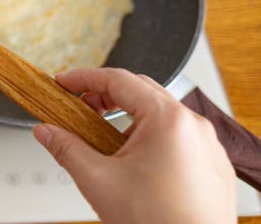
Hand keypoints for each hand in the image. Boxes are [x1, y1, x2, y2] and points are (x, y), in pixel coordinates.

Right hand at [33, 68, 235, 223]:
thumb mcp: (99, 182)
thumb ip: (67, 149)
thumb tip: (46, 132)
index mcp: (168, 120)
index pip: (119, 80)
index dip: (84, 78)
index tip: (63, 83)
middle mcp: (194, 126)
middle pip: (142, 91)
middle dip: (105, 95)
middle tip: (78, 105)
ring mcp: (208, 146)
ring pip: (162, 114)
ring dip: (129, 117)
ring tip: (104, 137)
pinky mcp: (214, 165)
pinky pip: (179, 137)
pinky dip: (152, 136)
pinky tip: (133, 159)